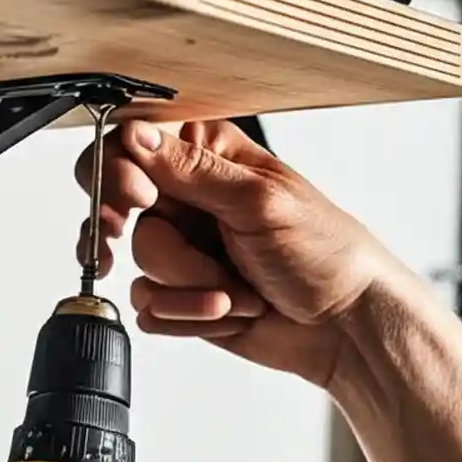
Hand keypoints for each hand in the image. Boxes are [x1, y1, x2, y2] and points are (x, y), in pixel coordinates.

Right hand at [75, 120, 396, 386]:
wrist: (343, 326)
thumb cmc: (324, 253)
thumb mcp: (258, 202)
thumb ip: (191, 170)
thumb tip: (136, 135)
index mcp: (207, 157)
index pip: (128, 149)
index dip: (119, 176)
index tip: (141, 200)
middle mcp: (188, 199)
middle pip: (124, 220)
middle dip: (172, 255)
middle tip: (203, 266)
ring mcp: (183, 249)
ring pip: (139, 270)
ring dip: (192, 292)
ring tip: (241, 292)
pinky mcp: (181, 295)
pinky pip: (149, 309)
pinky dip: (190, 318)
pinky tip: (232, 312)